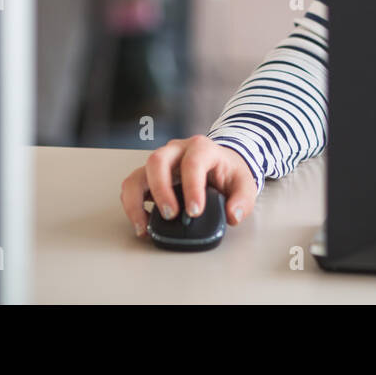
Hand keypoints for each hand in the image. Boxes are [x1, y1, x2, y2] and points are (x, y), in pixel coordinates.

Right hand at [120, 135, 258, 238]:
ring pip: (138, 173)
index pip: (193, 162)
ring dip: (136, 201)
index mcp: (202, 148)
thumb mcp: (244, 183)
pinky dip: (132, 206)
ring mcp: (160, 162)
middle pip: (158, 161)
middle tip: (171, 215)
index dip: (192, 187)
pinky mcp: (149, 176)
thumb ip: (243, 200)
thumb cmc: (228, 172)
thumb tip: (232, 215)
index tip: (195, 211)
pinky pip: (131, 187)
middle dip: (161, 191)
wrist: (220, 165)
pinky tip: (143, 224)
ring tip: (145, 225)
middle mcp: (177, 150)